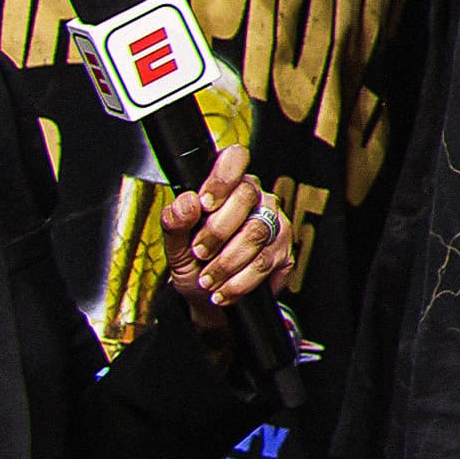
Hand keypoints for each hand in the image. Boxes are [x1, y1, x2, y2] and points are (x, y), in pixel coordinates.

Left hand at [160, 144, 293, 325]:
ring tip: (208, 278)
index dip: (222, 178)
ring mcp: (274, 224)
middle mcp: (256, 199)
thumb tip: (186, 202)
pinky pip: (265, 263)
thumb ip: (175, 221)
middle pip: (246, 197)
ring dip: (226, 262)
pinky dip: (239, 282)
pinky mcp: (285, 252)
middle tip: (199, 251)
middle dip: (217, 231)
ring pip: (256, 233)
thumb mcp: (176, 245)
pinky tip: (224, 289)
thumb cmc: (194, 264)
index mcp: (228, 186)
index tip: (204, 203)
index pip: (235, 159)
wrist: (209, 299)